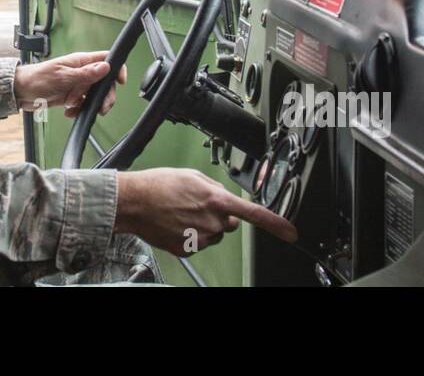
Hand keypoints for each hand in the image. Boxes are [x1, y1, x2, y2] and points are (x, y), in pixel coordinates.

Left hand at [13, 51, 126, 118]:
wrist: (20, 91)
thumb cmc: (37, 78)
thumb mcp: (63, 77)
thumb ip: (85, 74)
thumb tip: (106, 67)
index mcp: (81, 61)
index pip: (106, 59)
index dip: (116, 69)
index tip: (120, 82)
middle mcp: (81, 72)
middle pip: (104, 82)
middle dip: (105, 96)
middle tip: (101, 108)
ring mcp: (77, 84)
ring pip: (95, 95)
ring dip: (91, 105)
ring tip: (79, 110)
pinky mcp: (71, 96)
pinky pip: (83, 104)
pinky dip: (79, 110)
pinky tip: (70, 113)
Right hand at [114, 168, 296, 255]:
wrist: (133, 202)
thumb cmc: (157, 185)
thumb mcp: (191, 175)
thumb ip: (215, 186)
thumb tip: (223, 194)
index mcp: (216, 200)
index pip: (254, 214)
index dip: (275, 224)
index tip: (290, 232)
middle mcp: (212, 221)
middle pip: (229, 222)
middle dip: (218, 215)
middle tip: (196, 204)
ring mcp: (200, 238)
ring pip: (213, 233)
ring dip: (203, 224)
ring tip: (181, 211)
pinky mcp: (188, 249)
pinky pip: (198, 242)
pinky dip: (190, 234)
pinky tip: (175, 222)